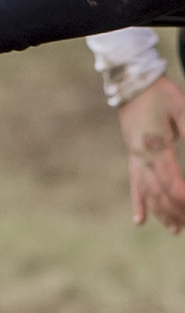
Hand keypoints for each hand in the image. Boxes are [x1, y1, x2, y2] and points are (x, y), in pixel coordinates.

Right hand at [118, 76, 184, 232]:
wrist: (133, 82)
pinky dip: (138, 202)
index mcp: (155, 145)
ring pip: (147, 191)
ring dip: (161, 212)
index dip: (183, 198)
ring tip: (175, 230)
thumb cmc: (161, 93)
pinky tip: (139, 220)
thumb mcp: (183, 110)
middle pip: (159, 191)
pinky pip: (134, 182)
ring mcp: (135, 155)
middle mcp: (142, 155)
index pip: (171, 180)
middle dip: (176, 211)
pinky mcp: (133, 154)